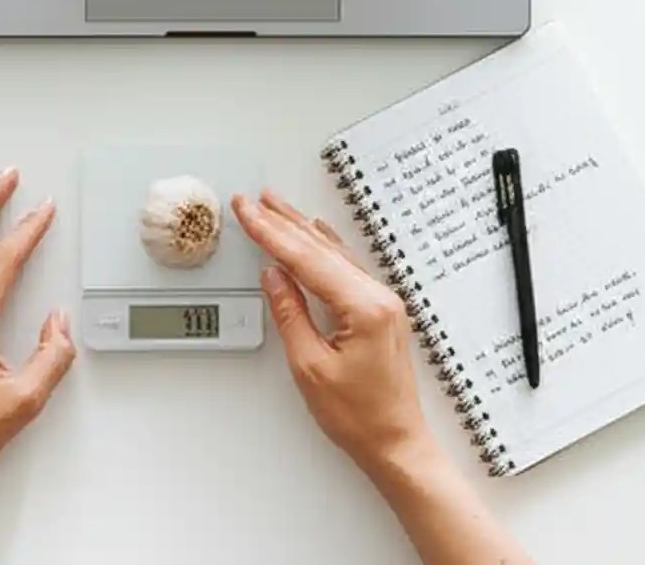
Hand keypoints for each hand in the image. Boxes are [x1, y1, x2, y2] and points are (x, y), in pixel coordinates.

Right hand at [231, 190, 431, 474]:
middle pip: (321, 248)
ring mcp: (382, 302)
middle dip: (283, 222)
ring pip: (333, 253)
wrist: (396, 442)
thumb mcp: (310, 366)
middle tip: (254, 201)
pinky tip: (314, 234)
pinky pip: (345, 267)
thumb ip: (290, 314)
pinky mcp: (380, 311)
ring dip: (301, 229)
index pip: (306, 259)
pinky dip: (321, 249)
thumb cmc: (361, 416)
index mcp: (364, 307)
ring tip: (276, 208)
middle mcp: (379, 297)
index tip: (248, 211)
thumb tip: (274, 277)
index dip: (271, 232)